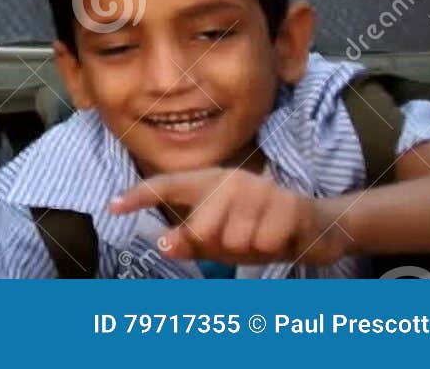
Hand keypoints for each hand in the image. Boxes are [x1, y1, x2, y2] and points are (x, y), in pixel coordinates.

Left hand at [111, 168, 350, 266]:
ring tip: (262, 236)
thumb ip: (192, 243)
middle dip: (218, 247)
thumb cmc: (259, 231)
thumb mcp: (223, 241)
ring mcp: (259, 188)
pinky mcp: (286, 202)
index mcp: (209, 183)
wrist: (317, 227)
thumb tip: (164, 244)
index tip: (113, 207)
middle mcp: (230, 179)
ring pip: (234, 240)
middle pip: (201, 229)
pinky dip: (273, 249)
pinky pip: (264, 243)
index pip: (166, 186)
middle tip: (240, 240)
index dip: (139, 196)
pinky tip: (282, 237)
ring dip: (249, 249)